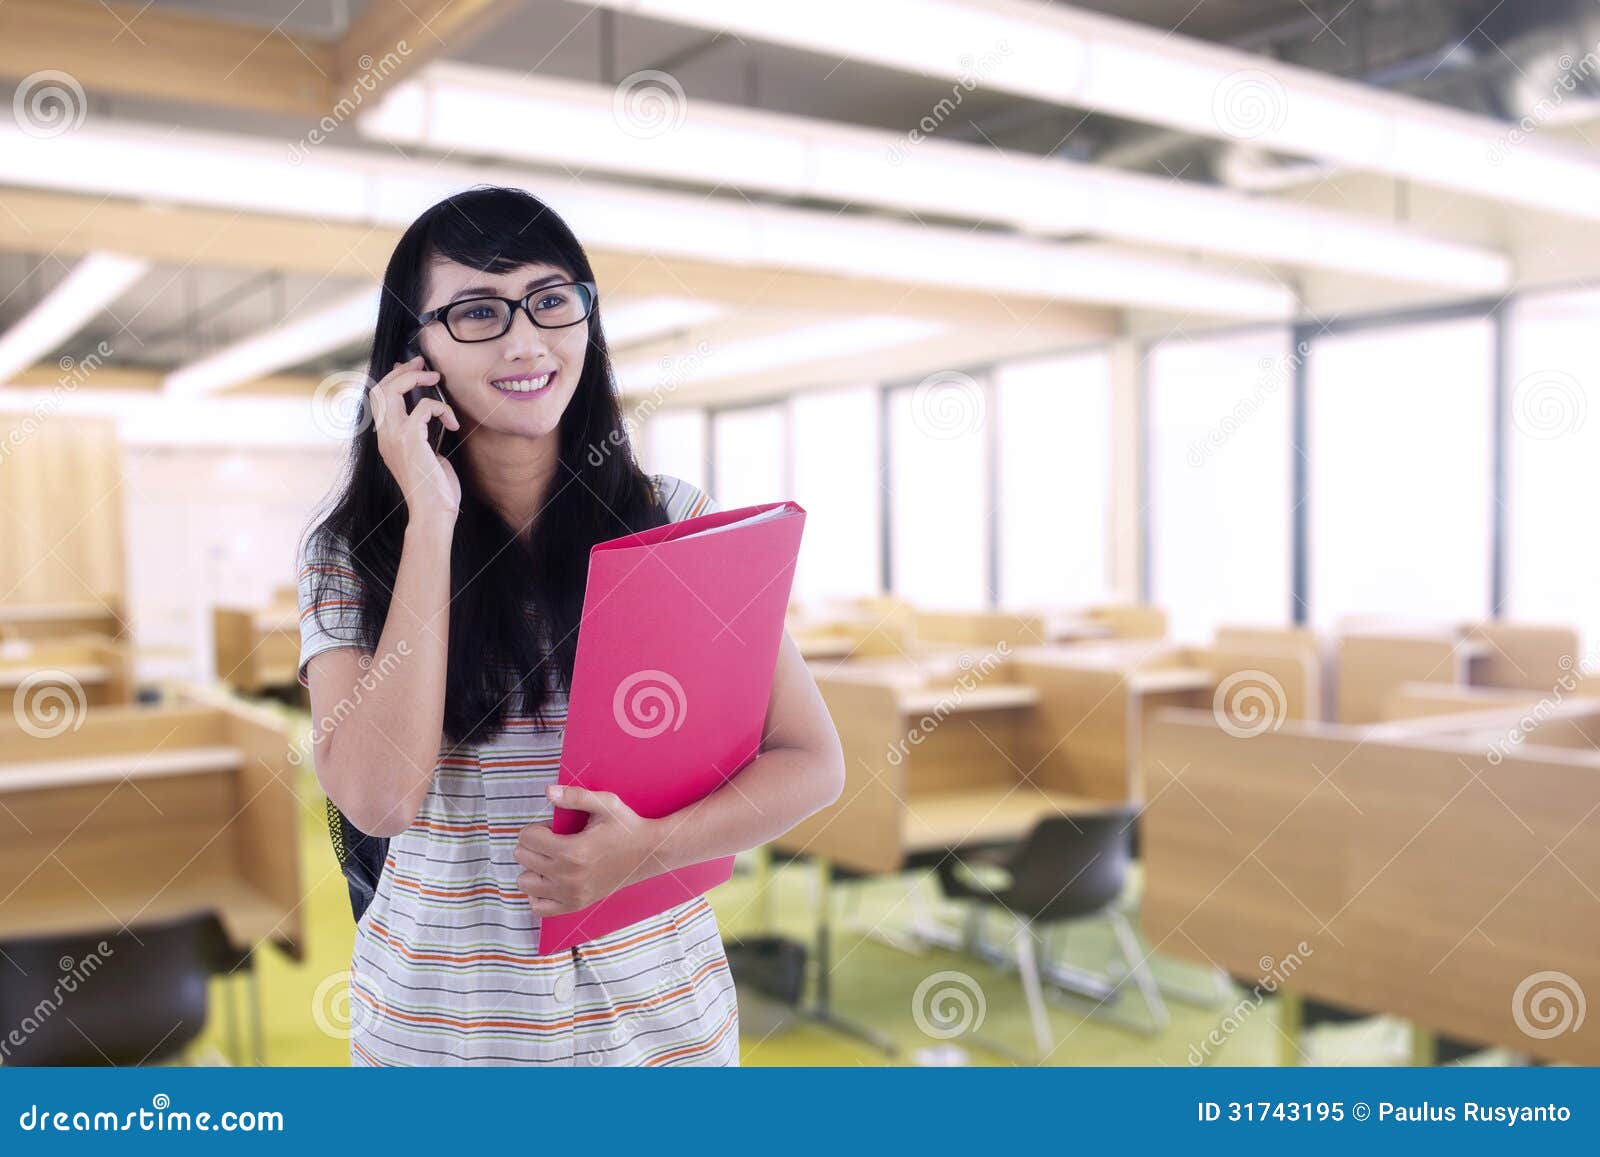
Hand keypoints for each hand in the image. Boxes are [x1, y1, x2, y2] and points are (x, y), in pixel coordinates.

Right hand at [370, 355, 460, 525]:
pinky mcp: (410, 439)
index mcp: (386, 439)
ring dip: (416, 378)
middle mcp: (385, 436)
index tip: (414, 368)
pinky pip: (424, 407)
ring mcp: (394, 437)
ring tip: (436, 379)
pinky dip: (442, 409)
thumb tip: (430, 414)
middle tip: (424, 364)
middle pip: (380, 388)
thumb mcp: (426, 455)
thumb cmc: (434, 489)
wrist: (433, 512)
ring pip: (392, 390)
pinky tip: (453, 424)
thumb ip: (422, 434)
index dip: (393, 378)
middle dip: (402, 370)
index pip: (379, 399)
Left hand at [513, 785, 663, 915]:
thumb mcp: (605, 804)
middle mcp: (568, 876)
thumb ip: (575, 796)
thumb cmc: (627, 826)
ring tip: (552, 859)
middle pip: (523, 857)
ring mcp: (571, 894)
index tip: (552, 827)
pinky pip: (539, 907)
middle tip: (554, 840)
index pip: (527, 838)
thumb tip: (548, 791)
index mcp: (572, 851)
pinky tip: (551, 879)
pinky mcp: (576, 904)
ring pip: (525, 882)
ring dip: (533, 868)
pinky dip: (538, 893)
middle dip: (533, 844)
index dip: (536, 827)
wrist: (650, 854)